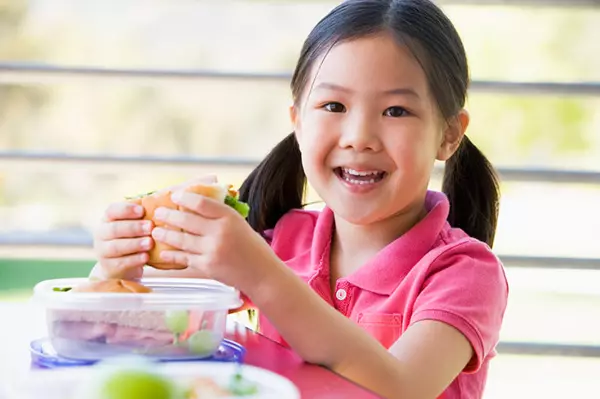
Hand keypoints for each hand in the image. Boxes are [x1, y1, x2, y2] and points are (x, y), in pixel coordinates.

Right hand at [92, 201, 151, 279]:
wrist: (122, 265)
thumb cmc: (133, 238)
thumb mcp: (135, 224)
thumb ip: (142, 213)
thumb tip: (158, 199)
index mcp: (107, 219)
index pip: (112, 210)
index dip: (126, 210)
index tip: (142, 210)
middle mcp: (101, 234)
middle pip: (114, 229)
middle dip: (134, 227)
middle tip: (150, 227)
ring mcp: (103, 251)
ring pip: (116, 247)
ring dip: (134, 244)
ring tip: (150, 242)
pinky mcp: (109, 267)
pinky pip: (120, 263)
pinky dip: (134, 260)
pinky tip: (146, 257)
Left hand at [150, 190, 275, 290]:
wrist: (262, 274)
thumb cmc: (252, 248)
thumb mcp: (240, 225)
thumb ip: (220, 216)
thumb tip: (195, 205)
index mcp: (230, 217)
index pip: (201, 202)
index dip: (184, 197)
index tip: (174, 195)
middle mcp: (220, 232)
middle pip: (187, 220)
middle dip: (168, 215)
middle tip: (158, 213)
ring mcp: (212, 250)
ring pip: (181, 239)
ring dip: (165, 235)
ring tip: (155, 231)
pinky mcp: (207, 266)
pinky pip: (184, 258)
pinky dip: (172, 255)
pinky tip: (164, 252)